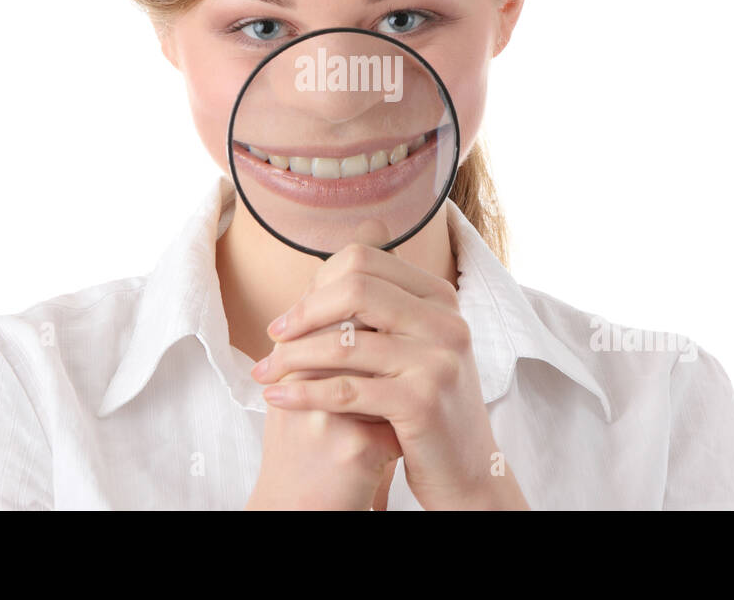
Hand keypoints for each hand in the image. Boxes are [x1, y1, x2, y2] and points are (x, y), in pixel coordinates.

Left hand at [251, 236, 528, 509]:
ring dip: (292, 357)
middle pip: (354, 289)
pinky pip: (345, 389)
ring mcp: (437, 360)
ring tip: (265, 371)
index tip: (290, 317)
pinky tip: (278, 398)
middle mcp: (445, 321)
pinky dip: (303, 392)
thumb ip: (376, 310)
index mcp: (440, 297)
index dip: (317, 284)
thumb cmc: (425, 405)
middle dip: (303, 313)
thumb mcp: (413, 346)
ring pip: (343, 343)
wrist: (467, 471)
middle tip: (273, 337)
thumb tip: (316, 273)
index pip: (364, 261)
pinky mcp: (422, 402)